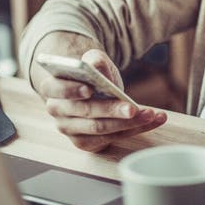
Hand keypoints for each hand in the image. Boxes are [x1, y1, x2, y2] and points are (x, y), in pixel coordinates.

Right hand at [35, 46, 166, 152]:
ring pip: (101, 129)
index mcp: (52, 88)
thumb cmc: (91, 75)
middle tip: (133, 108)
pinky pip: (112, 138)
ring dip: (129, 123)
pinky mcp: (86, 143)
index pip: (57, 89)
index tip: (90, 89)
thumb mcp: (94, 61)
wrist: (93, 90)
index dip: (72, 90)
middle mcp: (58, 112)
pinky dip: (135, 130)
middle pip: (86, 112)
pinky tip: (152, 120)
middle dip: (112, 110)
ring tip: (151, 114)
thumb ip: (95, 61)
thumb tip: (97, 70)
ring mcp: (71, 130)